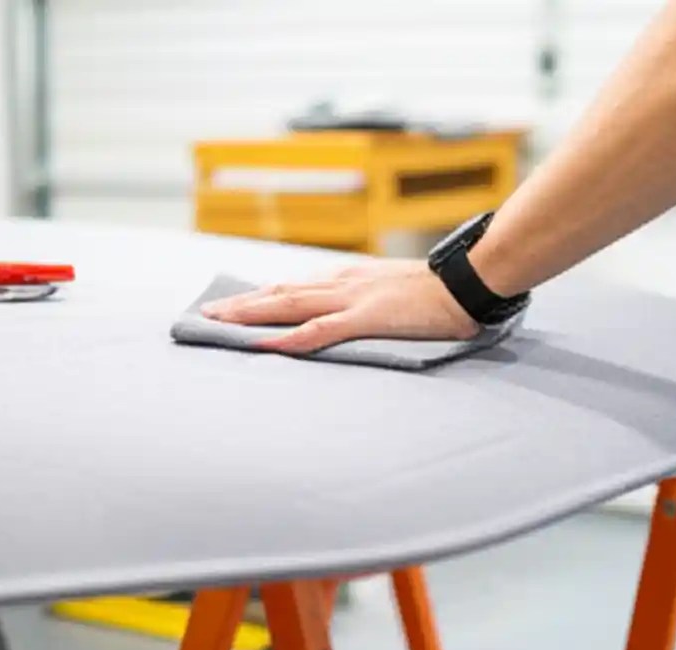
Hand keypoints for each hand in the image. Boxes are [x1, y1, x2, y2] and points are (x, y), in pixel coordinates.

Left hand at [200, 259, 478, 353]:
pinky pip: (320, 330)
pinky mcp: (366, 317)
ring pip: (289, 305)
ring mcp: (352, 299)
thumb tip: (341, 316)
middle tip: (208, 314)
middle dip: (241, 304)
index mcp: (347, 279)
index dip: (260, 296)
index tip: (232, 304)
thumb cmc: (436, 293)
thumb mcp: (391, 292)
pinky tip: (267, 344)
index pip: (293, 286)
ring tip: (220, 323)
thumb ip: (364, 301)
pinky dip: (290, 338)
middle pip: (280, 293)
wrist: (467, 283)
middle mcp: (341, 283)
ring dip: (251, 314)